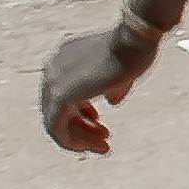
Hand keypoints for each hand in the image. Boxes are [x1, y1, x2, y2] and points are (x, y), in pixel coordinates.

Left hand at [37, 15, 158, 154]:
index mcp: (65, 58)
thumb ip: (112, 86)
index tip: (101, 125)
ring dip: (80, 138)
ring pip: (56, 122)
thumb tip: (111, 100)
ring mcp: (53, 82)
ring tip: (102, 148)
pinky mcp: (59, 96)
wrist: (133, 40)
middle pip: (59, 108)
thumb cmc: (134, 50)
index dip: (82, 114)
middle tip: (104, 140)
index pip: (65, 93)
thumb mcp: (122, 71)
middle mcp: (53, 68)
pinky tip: (92, 147)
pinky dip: (72, 142)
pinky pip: (56, 128)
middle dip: (82, 128)